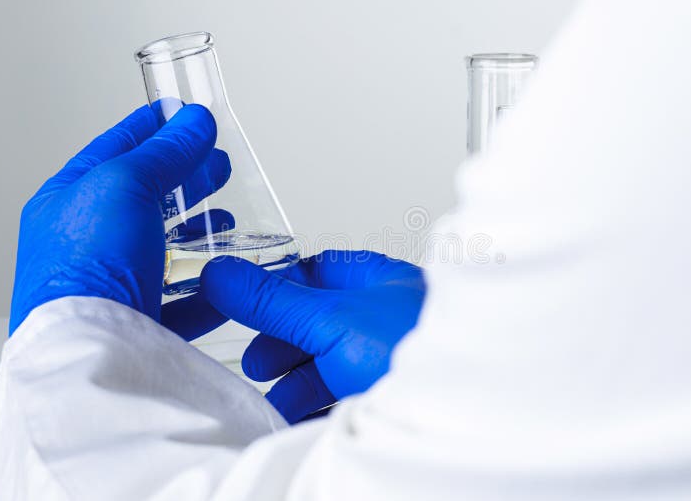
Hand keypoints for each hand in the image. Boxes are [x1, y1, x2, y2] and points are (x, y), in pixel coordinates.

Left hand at [10, 104, 227, 334]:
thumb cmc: (88, 265)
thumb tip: (195, 122)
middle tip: (217, 164)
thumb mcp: (124, 184)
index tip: (179, 114)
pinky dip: (208, 285)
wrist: (92, 350)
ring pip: (164, 250)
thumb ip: (164, 151)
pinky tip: (228, 273)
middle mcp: (85, 245)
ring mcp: (113, 285)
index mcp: (67, 202)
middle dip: (185, 179)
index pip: (113, 151)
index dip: (150, 129)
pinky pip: (181, 299)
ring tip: (229, 219)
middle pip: (145, 201)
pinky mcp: (141, 323)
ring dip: (199, 232)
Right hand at [161, 250, 425, 422]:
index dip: (274, 291)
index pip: (312, 275)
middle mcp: (381, 313)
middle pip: (316, 322)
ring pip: (329, 360)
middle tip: (256, 363)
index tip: (240, 309)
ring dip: (296, 379)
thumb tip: (221, 274)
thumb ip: (274, 301)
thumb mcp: (332, 321)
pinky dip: (317, 402)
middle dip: (281, 343)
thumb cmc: (418, 351)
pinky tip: (300, 416)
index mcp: (372, 281)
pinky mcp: (388, 391)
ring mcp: (386, 354)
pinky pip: (344, 391)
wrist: (469, 410)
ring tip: (274, 399)